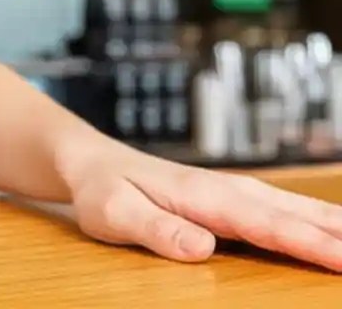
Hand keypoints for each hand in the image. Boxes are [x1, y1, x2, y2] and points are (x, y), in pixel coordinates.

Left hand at [65, 146, 341, 270]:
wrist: (93, 164)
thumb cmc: (102, 190)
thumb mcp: (114, 212)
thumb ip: (156, 229)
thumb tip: (202, 247)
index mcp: (205, 196)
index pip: (267, 225)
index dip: (309, 244)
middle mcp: (229, 190)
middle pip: (296, 215)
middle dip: (339, 234)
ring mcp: (236, 192)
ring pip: (298, 209)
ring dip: (337, 225)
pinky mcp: (236, 199)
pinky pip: (287, 211)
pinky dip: (319, 220)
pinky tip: (339, 231)